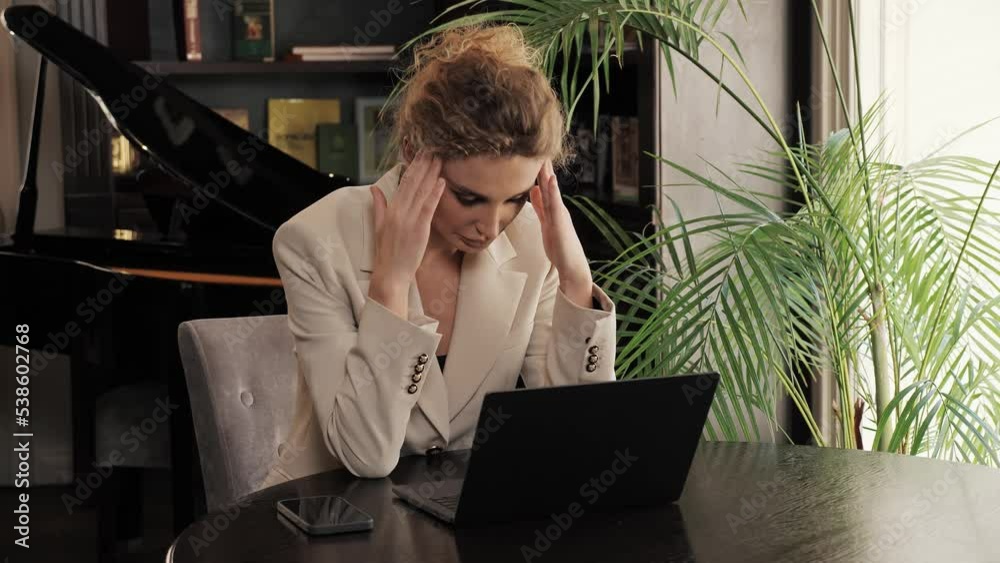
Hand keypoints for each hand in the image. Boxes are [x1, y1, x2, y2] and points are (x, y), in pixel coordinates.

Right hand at [368, 150, 444, 311]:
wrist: (390, 273)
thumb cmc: (387, 252)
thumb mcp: (379, 225)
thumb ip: (378, 205)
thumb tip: (374, 188)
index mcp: (391, 209)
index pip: (404, 182)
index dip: (414, 166)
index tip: (422, 152)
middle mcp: (399, 210)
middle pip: (413, 182)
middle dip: (424, 163)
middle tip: (434, 147)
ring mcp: (408, 219)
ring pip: (421, 191)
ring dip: (432, 173)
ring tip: (440, 158)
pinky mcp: (418, 229)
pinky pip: (428, 207)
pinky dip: (435, 193)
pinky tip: (442, 181)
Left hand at [529, 159, 593, 304]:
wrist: (571, 265)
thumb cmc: (559, 246)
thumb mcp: (546, 222)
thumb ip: (540, 207)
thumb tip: (533, 191)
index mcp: (552, 209)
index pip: (543, 186)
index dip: (538, 171)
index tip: (533, 155)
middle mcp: (557, 208)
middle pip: (548, 184)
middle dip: (542, 167)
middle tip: (538, 148)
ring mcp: (560, 214)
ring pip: (552, 190)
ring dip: (548, 173)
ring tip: (544, 157)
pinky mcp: (561, 221)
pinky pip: (555, 203)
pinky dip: (553, 190)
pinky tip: (551, 179)